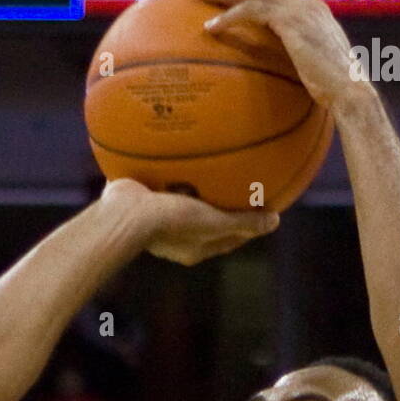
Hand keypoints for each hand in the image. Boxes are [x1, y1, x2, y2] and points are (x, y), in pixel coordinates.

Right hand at [101, 178, 278, 266]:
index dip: (247, 226)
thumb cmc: (172, 220)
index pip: (228, 239)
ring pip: (183, 201)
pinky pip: (164, 182)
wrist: (124, 212)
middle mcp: (175, 238)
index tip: (263, 209)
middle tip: (239, 184)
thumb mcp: (214, 222)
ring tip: (209, 164)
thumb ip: (244, 223)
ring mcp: (156, 220)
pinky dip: (174, 171)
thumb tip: (275, 221)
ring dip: (196, 187)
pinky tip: (182, 151)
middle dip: (222, 206)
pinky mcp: (142, 200)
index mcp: (193, 249)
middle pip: (206, 221)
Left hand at [193, 0, 373, 114]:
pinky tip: (210, 27)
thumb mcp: (316, 69)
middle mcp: (307, 3)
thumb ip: (301, 61)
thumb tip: (283, 75)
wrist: (350, 90)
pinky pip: (251, 11)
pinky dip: (229, 17)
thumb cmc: (336, 92)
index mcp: (314, 11)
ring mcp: (300, 9)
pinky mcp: (291, 22)